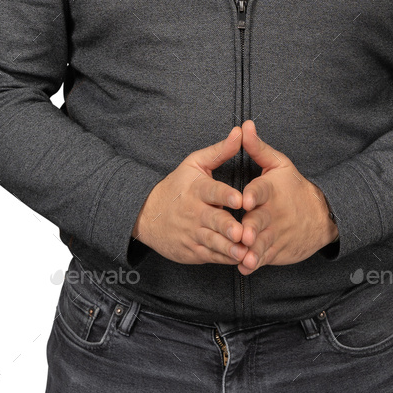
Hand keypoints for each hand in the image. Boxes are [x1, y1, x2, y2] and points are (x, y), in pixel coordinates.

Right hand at [131, 127, 248, 264]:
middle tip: (242, 232)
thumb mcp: (195, 164)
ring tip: (245, 252)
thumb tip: (240, 132)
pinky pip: (211, 256)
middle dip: (228, 227)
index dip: (226, 195)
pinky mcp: (192, 251)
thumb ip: (220, 151)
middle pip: (214, 220)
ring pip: (213, 242)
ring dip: (229, 248)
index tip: (240, 199)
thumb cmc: (178, 186)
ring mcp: (193, 233)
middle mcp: (195, 212)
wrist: (147, 214)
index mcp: (197, 189)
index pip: (212, 191)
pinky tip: (239, 260)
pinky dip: (224, 258)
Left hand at [235, 119, 338, 274]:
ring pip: (262, 242)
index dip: (253, 194)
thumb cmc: (293, 187)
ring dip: (253, 249)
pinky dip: (255, 263)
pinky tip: (245, 267)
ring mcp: (275, 233)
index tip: (244, 199)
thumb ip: (257, 148)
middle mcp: (273, 212)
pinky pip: (264, 257)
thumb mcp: (279, 164)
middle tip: (243, 234)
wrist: (322, 215)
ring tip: (243, 255)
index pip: (262, 190)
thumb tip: (244, 125)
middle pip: (260, 220)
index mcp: (271, 190)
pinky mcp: (276, 249)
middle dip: (252, 227)